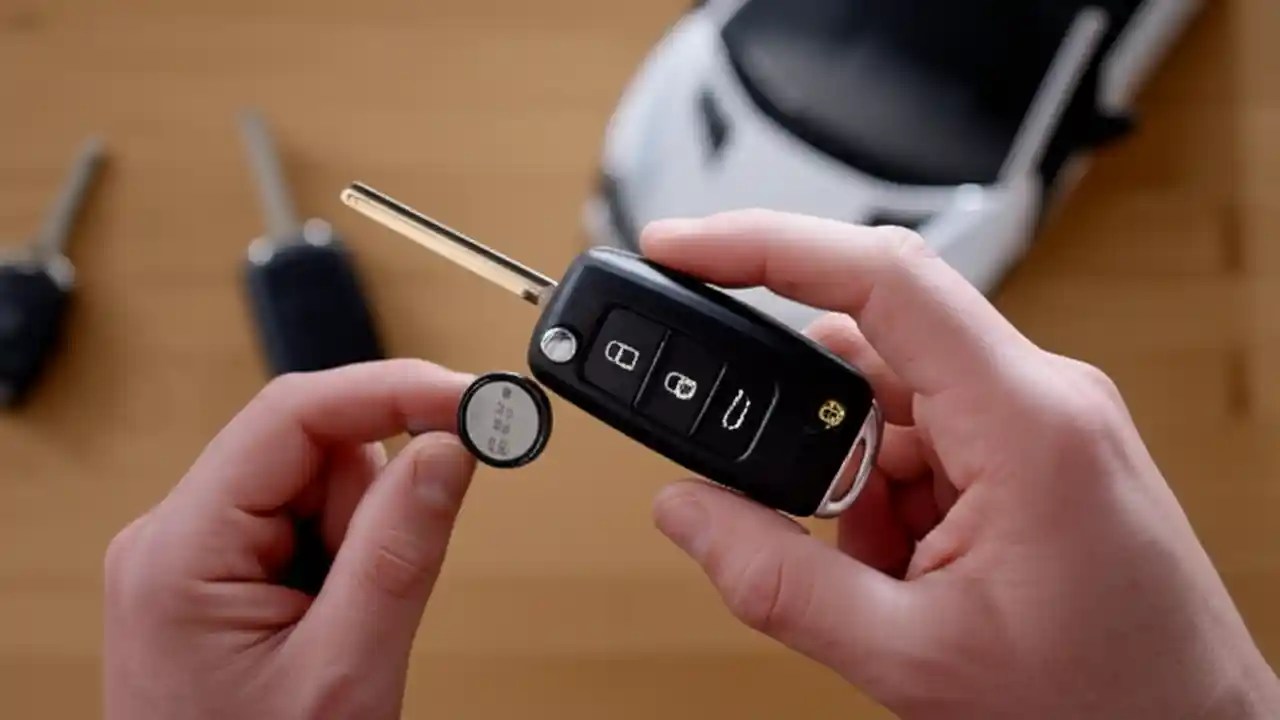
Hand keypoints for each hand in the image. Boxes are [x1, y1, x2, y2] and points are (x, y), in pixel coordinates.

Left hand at [103, 360, 477, 718]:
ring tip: (347, 622)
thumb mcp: (346, 672)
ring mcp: (193, 552)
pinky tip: (332, 618)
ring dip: (362, 541)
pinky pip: (308, 523)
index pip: (294, 415)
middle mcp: (174, 535)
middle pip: (313, 451)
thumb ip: (401, 549)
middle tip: (381, 589)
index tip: (473, 398)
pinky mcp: (218, 571)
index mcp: (180, 550)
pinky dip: (346, 560)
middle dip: (375, 506)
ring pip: (320, 486)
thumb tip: (450, 444)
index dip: (393, 390)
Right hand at [642, 211, 1279, 718]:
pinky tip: (909, 567)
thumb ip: (778, 581)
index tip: (682, 247)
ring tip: (883, 570)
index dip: (765, 247)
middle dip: (809, 432)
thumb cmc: (1104, 701)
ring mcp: (1039, 419)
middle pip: (872, 350)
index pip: (881, 278)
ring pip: (889, 402)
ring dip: (850, 480)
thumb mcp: (913, 655)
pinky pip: (923, 436)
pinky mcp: (1031, 446)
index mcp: (1026, 421)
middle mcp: (1039, 397)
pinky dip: (885, 496)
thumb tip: (687, 511)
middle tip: (795, 512)